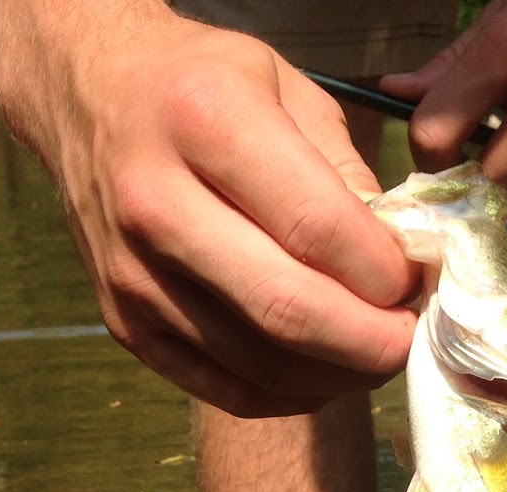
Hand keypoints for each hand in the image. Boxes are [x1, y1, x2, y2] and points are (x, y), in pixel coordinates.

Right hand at [0, 1, 417, 415]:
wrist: (86, 93)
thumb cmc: (205, 84)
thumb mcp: (286, 88)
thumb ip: (347, 173)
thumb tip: (404, 260)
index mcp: (205, 120)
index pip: (318, 228)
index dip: (386, 272)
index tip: (419, 280)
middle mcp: (155, 201)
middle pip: (288, 309)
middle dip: (372, 341)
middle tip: (411, 337)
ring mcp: (134, 272)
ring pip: (261, 364)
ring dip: (339, 375)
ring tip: (374, 351)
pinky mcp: (125, 323)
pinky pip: (225, 388)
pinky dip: (290, 393)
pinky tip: (322, 369)